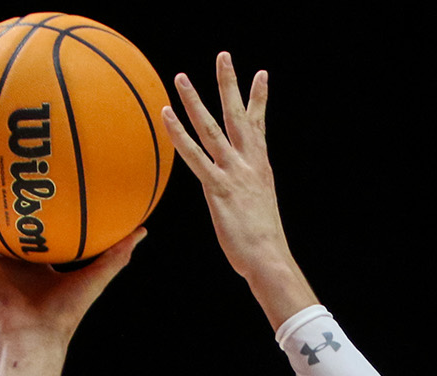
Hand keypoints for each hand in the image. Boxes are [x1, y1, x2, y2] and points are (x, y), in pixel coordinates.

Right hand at [0, 191, 143, 346]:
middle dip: (2, 196)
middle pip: (5, 221)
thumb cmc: (67, 312)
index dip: (37, 207)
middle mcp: (14, 257)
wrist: (37, 335)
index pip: (37, 228)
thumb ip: (117, 254)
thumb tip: (143, 229)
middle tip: (0, 163)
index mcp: (39, 260)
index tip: (39, 180)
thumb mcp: (95, 277)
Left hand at [164, 52, 315, 328]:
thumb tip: (238, 198)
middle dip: (231, 84)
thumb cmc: (262, 244)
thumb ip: (246, 196)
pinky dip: (179, 135)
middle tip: (224, 56)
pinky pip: (194, 155)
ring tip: (181, 77)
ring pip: (212, 129)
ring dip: (195, 101)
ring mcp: (234, 174)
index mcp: (260, 168)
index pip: (258, 126)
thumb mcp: (257, 212)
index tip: (261, 74)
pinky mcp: (218, 188)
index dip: (259, 99)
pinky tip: (167, 115)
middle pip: (238, 116)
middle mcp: (249, 164)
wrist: (269, 259)